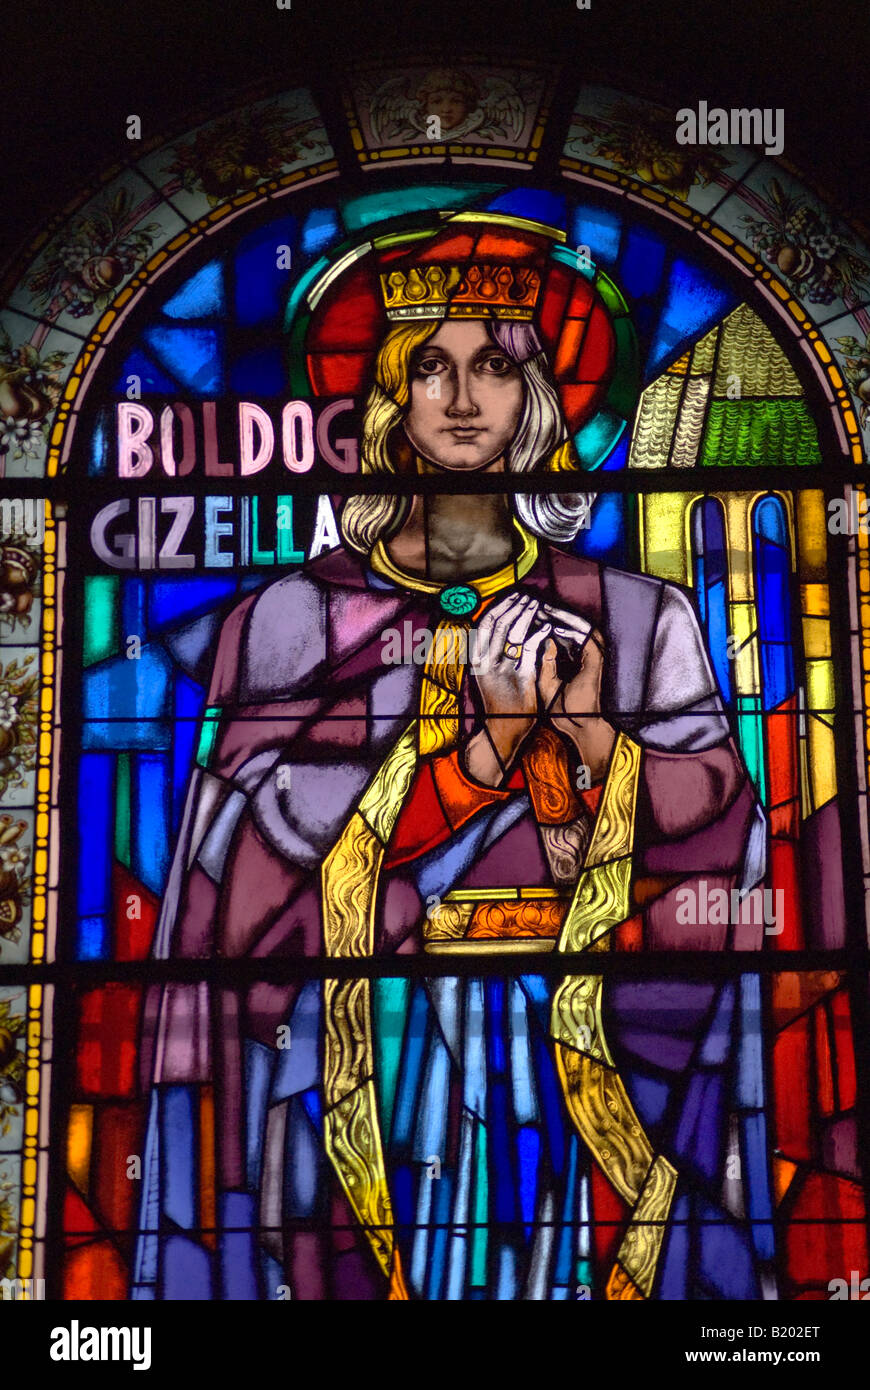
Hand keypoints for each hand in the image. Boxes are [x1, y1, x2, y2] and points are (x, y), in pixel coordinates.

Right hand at [463, 591, 551, 785]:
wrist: (504, 730)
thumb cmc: (501, 702)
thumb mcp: (490, 675)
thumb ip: (494, 654)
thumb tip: (503, 631)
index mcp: (477, 659)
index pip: (484, 625)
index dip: (499, 607)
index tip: (511, 597)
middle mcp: (485, 662)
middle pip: (497, 624)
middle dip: (513, 607)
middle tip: (526, 597)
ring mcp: (500, 669)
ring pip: (513, 633)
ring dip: (526, 615)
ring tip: (536, 605)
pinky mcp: (518, 677)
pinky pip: (530, 649)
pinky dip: (539, 636)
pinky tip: (547, 629)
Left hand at [537, 603, 614, 782]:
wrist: (579, 727)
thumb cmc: (562, 710)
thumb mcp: (545, 682)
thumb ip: (544, 662)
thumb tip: (540, 641)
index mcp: (575, 658)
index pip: (561, 632)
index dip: (544, 621)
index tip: (527, 613)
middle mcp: (586, 653)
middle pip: (571, 624)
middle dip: (552, 613)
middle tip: (533, 603)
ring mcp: (594, 655)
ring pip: (580, 625)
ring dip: (561, 616)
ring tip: (543, 609)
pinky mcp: (597, 660)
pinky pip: (586, 637)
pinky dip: (570, 630)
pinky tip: (554, 628)